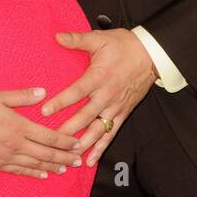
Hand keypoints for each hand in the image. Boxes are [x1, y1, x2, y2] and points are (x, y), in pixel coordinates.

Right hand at [0, 90, 82, 178]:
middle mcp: (16, 144)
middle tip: (79, 161)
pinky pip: (19, 171)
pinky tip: (41, 175)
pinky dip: (32, 173)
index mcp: (19, 126)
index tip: (78, 144)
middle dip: (64, 158)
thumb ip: (22, 96)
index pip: (49, 136)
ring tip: (64, 170)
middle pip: (46, 154)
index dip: (65, 141)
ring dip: (52, 167)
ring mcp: (6, 157)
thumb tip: (43, 92)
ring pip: (34, 164)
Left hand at [39, 29, 157, 166]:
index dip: (60, 102)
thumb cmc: (124, 45)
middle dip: (68, 130)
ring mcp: (115, 106)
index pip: (76, 92)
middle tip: (51, 141)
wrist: (151, 55)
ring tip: (68, 155)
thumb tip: (57, 36)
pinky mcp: (122, 113)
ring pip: (97, 129)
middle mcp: (106, 95)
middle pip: (84, 117)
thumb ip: (77, 39)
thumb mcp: (100, 38)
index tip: (45, 111)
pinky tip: (90, 160)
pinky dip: (100, 148)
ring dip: (83, 143)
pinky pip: (110, 133)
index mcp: (99, 77)